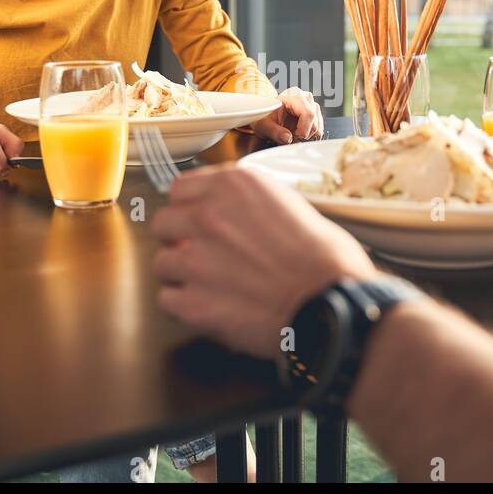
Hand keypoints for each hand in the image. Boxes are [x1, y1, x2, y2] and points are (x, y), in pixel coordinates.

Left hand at [151, 165, 376, 358]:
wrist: (332, 303)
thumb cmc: (325, 258)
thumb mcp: (290, 203)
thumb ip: (248, 204)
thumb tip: (231, 214)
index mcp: (233, 186)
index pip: (180, 189)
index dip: (189, 209)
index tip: (198, 222)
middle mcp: (207, 215)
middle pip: (162, 222)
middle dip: (178, 239)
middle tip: (202, 255)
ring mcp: (195, 259)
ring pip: (161, 263)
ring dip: (180, 275)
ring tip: (209, 285)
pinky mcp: (193, 301)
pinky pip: (168, 299)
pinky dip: (185, 306)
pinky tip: (210, 307)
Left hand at [252, 87, 322, 143]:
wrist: (266, 114)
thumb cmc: (265, 117)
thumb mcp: (264, 125)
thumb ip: (274, 132)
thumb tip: (287, 138)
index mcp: (294, 95)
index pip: (309, 114)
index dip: (303, 130)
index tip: (293, 136)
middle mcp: (306, 98)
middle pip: (314, 124)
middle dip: (302, 135)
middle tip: (288, 136)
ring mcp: (313, 105)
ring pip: (318, 129)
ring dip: (305, 136)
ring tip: (292, 133)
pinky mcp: (316, 114)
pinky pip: (318, 131)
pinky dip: (309, 136)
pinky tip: (297, 132)